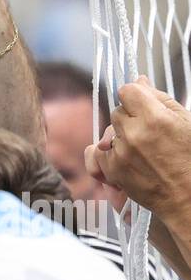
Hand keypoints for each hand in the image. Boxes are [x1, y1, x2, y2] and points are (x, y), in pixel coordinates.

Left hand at [84, 76, 190, 225]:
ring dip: (121, 139)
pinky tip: (126, 161)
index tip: (144, 106)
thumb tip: (140, 80)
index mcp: (155, 118)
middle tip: (149, 134)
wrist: (189, 199)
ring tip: (143, 152)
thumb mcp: (186, 122)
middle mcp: (134, 134)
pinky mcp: (112, 172)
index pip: (127, 91)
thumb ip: (160, 99)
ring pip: (108, 133)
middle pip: (117, 112)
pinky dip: (109, 156)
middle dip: (131, 119)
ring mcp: (121, 154)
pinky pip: (97, 153)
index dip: (136, 97)